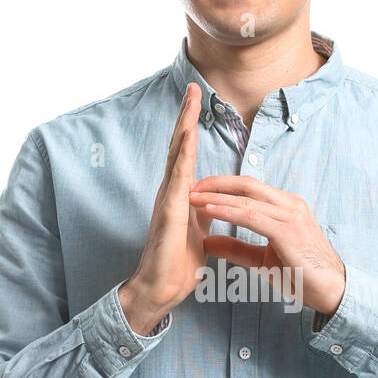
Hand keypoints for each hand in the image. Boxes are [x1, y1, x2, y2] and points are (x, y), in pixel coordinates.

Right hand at [118, 83, 213, 334]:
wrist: (161, 290)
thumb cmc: (177, 265)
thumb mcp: (199, 232)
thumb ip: (204, 213)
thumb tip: (216, 202)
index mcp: (180, 196)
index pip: (186, 156)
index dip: (191, 129)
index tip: (197, 104)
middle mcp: (171, 193)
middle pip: (180, 147)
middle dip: (186, 116)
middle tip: (193, 87)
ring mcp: (168, 200)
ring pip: (177, 156)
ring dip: (183, 126)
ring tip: (190, 99)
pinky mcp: (169, 212)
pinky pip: (177, 179)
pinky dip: (184, 155)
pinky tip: (188, 134)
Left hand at [188, 174, 345, 316]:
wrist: (331, 291)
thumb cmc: (302, 274)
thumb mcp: (263, 259)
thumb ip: (236, 248)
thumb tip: (207, 242)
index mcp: (286, 207)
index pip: (250, 187)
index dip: (222, 185)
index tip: (198, 189)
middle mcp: (290, 205)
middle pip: (247, 184)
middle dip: (216, 183)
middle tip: (189, 186)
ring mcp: (291, 216)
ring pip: (247, 198)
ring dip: (217, 196)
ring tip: (192, 196)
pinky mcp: (288, 232)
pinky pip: (252, 216)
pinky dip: (228, 211)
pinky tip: (209, 211)